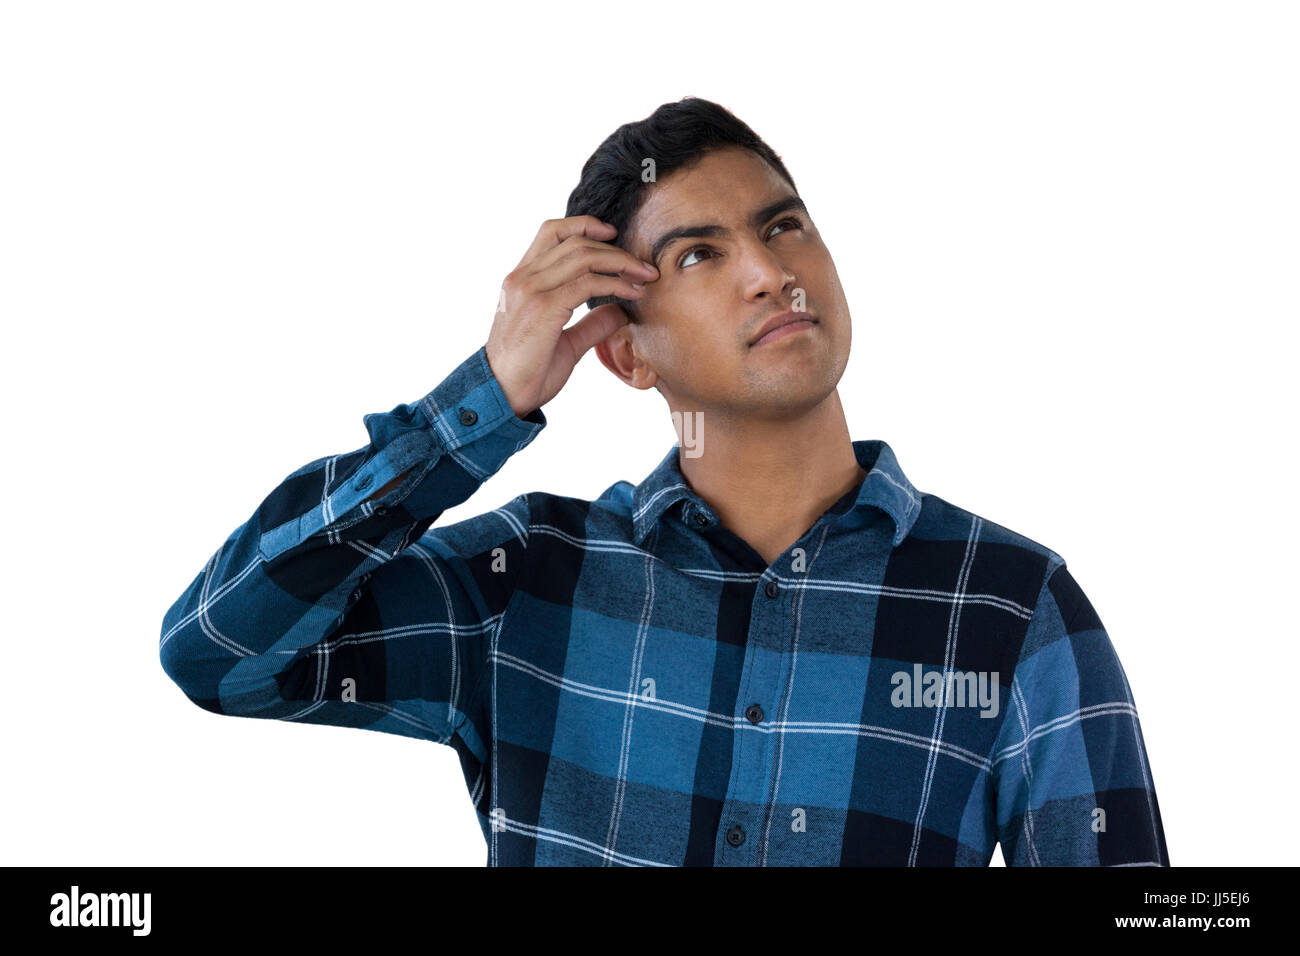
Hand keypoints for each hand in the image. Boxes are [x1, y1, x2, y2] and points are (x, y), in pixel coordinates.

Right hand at [484, 215, 657, 417]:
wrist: (501, 396)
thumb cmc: (527, 373)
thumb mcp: (565, 343)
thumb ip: (591, 324)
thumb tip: (620, 312)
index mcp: (521, 280)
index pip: (552, 233)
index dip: (584, 225)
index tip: (612, 235)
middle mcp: (523, 278)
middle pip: (574, 240)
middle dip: (615, 249)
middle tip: (643, 266)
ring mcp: (530, 290)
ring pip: (583, 256)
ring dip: (621, 263)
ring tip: (644, 277)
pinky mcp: (543, 307)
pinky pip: (588, 283)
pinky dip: (615, 284)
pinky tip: (631, 294)